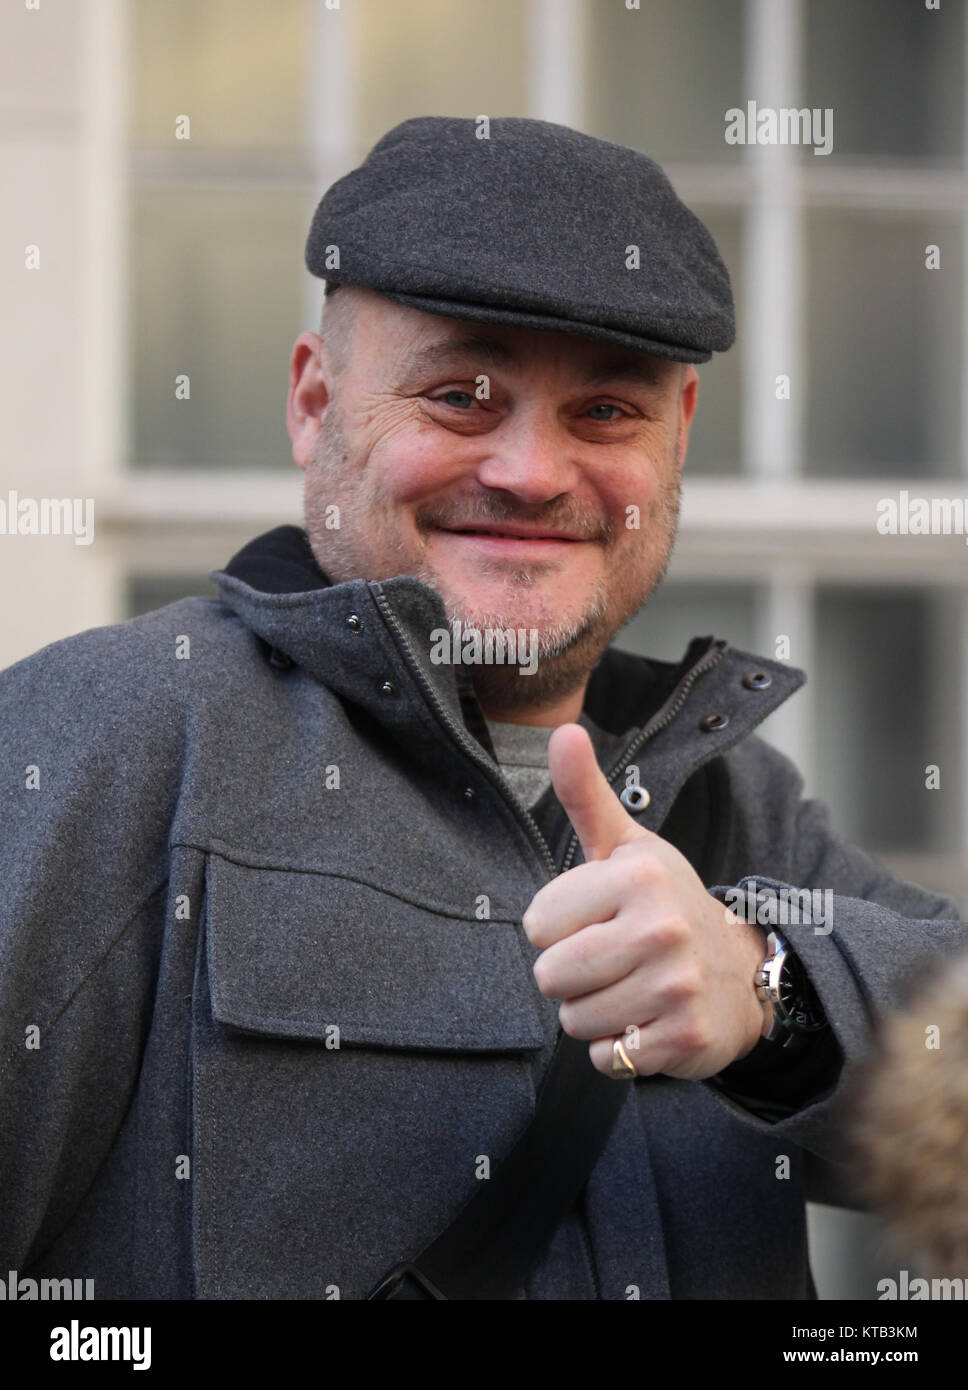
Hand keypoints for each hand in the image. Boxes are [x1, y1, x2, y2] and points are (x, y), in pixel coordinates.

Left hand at [521, 723, 771, 1080]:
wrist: (742, 971)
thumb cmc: (665, 904)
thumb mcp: (627, 847)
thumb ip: (584, 794)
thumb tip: (561, 731)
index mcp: (637, 876)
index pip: (537, 923)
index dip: (558, 927)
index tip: (596, 920)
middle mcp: (660, 928)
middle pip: (551, 976)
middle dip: (571, 976)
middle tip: (612, 961)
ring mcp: (674, 987)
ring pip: (575, 1020)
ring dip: (593, 1013)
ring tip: (629, 989)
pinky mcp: (683, 1039)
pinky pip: (606, 1057)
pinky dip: (618, 1048)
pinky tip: (646, 1020)